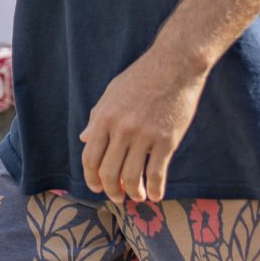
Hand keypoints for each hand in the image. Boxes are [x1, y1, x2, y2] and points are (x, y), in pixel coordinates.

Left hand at [79, 49, 208, 203]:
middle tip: (117, 197)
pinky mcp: (166, 140)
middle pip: (108, 172)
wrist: (175, 63)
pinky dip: (155, 189)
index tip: (97, 187)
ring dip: (133, 193)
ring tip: (137, 196)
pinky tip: (156, 195)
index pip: (90, 158)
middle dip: (111, 191)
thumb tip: (84, 138)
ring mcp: (144, 135)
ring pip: (131, 177)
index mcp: (104, 117)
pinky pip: (156, 173)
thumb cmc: (142, 76)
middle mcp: (121, 129)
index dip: (91, 178)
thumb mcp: (113, 92)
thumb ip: (97, 117)